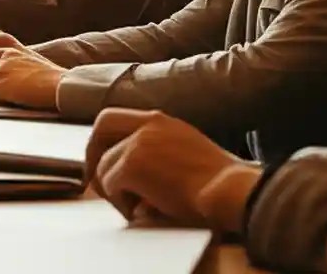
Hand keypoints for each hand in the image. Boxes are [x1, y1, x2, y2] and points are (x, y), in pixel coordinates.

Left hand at [0, 32, 63, 109]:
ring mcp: (0, 70)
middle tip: (9, 88)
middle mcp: (4, 57)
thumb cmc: (54, 77)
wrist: (59, 85)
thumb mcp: (34, 60)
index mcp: (14, 49)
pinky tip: (12, 100)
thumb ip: (20, 62)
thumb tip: (15, 72)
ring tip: (13, 95)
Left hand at [86, 109, 261, 232]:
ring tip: (138, 207)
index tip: (102, 160)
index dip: (102, 139)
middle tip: (99, 183)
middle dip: (93, 155)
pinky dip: (122, 202)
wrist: (233, 191)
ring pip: (104, 167)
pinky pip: (111, 185)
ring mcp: (138, 143)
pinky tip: (144, 210)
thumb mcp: (187, 150)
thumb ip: (159, 149)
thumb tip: (131, 169)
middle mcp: (148, 124)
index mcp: (161, 120)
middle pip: (101, 127)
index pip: (115, 117)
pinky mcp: (133, 164)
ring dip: (116, 191)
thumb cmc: (220, 183)